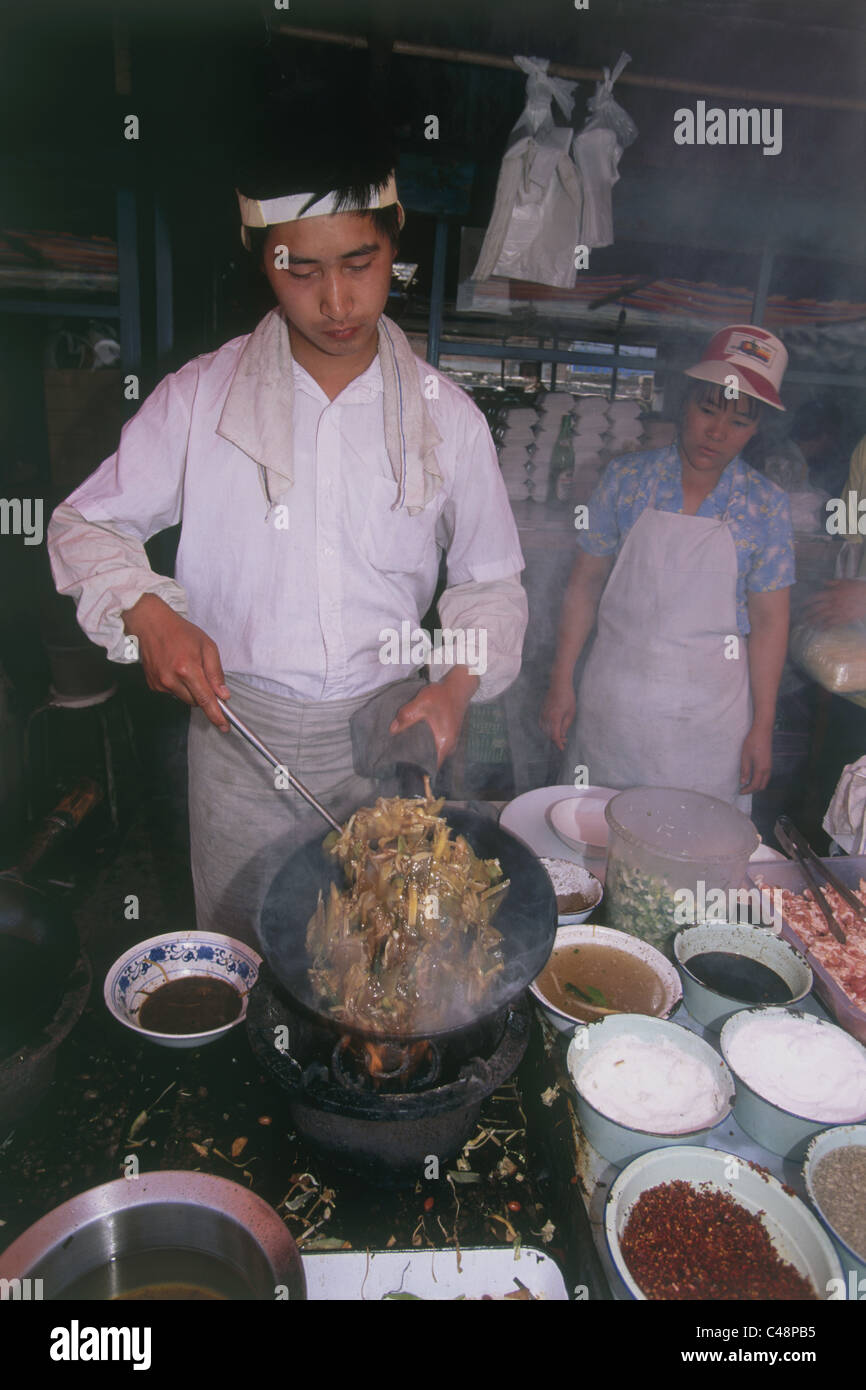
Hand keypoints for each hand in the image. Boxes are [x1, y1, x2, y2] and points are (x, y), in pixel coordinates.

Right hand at [123, 594, 229, 729]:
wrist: (150, 624)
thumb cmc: (179, 632)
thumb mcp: (207, 646)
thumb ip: (216, 672)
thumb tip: (223, 694)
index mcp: (187, 668)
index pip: (205, 699)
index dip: (216, 715)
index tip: (224, 726)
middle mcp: (171, 679)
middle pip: (195, 702)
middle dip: (204, 694)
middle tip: (203, 676)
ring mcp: (160, 683)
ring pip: (184, 699)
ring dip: (191, 689)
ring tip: (186, 667)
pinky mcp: (153, 685)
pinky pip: (173, 693)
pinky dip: (178, 686)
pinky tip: (175, 669)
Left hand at [389, 668, 478, 768]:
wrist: (459, 686)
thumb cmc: (442, 695)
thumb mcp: (421, 703)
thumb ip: (406, 716)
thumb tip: (392, 730)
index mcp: (444, 743)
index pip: (431, 767)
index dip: (418, 769)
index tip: (405, 768)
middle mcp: (449, 746)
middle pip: (431, 760)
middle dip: (416, 759)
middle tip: (400, 756)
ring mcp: (451, 741)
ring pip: (433, 752)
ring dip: (421, 749)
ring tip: (405, 746)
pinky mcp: (449, 734)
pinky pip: (436, 744)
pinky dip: (426, 743)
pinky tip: (415, 736)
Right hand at [540, 680, 575, 750]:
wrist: (559, 684)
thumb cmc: (568, 697)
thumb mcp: (571, 712)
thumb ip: (565, 725)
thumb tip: (562, 735)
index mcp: (555, 718)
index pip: (554, 736)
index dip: (558, 743)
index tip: (562, 748)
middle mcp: (547, 717)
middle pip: (549, 734)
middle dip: (556, 739)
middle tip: (564, 741)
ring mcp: (543, 714)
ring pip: (544, 730)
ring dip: (551, 734)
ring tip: (560, 735)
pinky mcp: (542, 711)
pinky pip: (542, 724)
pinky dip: (546, 729)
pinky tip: (552, 729)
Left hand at [739, 723, 772, 794]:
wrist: (763, 731)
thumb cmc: (752, 743)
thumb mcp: (745, 757)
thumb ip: (745, 771)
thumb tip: (743, 782)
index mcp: (761, 769)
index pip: (754, 785)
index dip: (747, 790)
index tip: (740, 792)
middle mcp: (767, 770)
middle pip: (762, 786)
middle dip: (753, 790)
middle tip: (743, 789)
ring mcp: (770, 766)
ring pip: (765, 781)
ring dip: (757, 785)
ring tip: (747, 784)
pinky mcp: (769, 762)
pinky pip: (766, 776)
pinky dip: (760, 780)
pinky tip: (753, 777)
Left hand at [803, 579, 865, 626]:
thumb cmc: (858, 588)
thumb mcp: (846, 582)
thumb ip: (833, 583)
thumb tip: (824, 582)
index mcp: (832, 593)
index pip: (815, 597)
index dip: (807, 601)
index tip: (802, 604)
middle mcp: (832, 603)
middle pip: (816, 609)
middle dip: (807, 613)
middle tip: (802, 616)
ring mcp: (837, 611)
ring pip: (822, 617)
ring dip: (813, 621)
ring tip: (808, 623)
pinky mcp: (843, 618)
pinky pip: (832, 624)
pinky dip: (825, 627)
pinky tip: (820, 629)